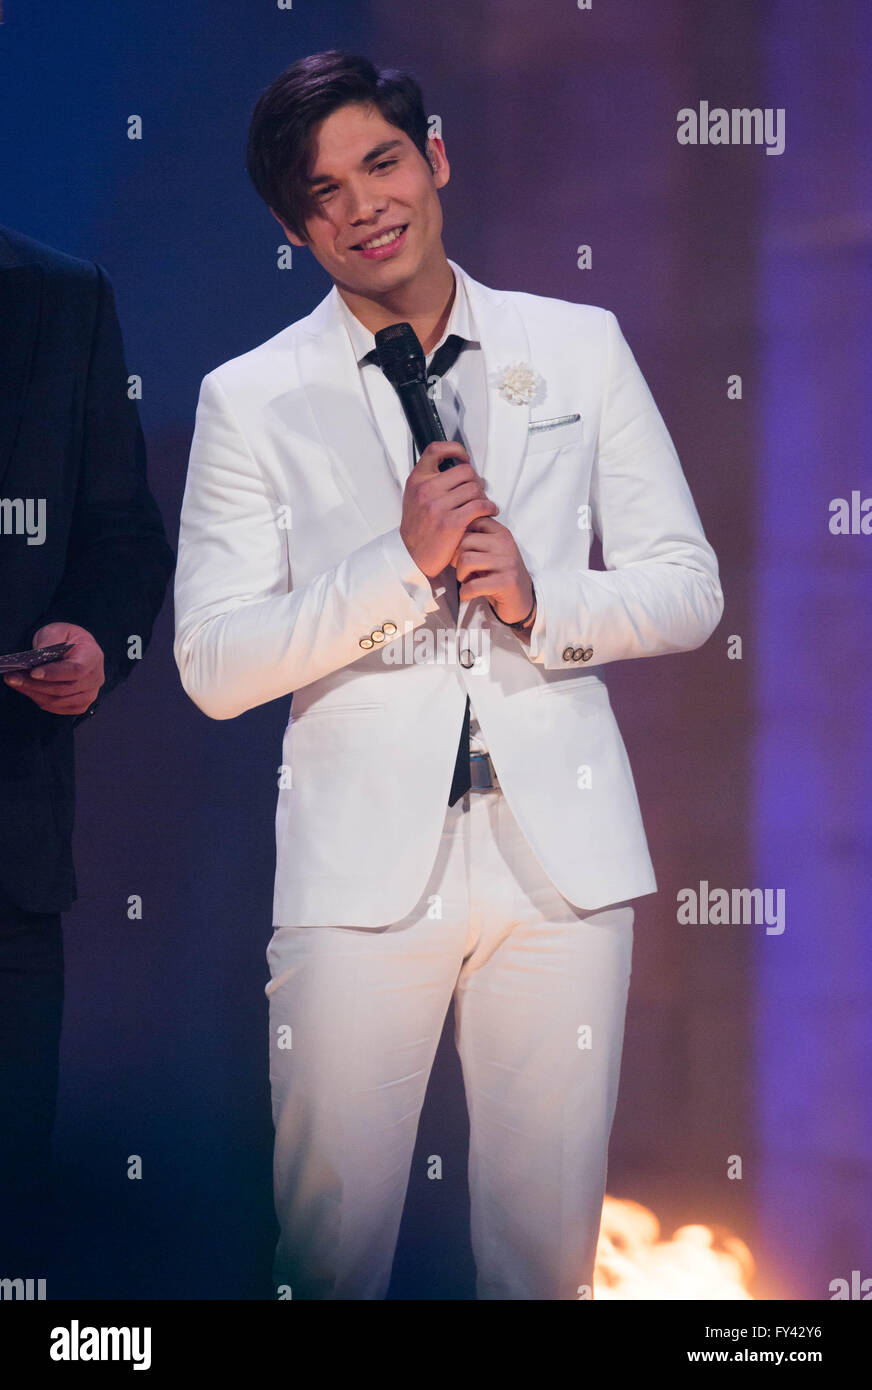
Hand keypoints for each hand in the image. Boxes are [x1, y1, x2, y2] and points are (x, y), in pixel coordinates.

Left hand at [3, 622, 104, 714]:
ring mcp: (89, 694)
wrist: (75, 650)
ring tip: (15, 681)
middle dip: (35, 684)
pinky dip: (39, 700)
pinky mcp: (80, 705)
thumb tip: (40, 652)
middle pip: (64, 688)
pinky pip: (57, 707)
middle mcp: (95, 679)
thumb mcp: (58, 630)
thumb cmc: (67, 639)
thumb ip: (50, 639)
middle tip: (13, 677)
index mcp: (93, 657)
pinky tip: (28, 689)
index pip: (76, 670)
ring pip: (58, 700)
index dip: (55, 673)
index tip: (33, 672)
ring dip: (33, 692)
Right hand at [399, 441, 498, 577]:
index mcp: (417, 480)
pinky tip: (489, 511)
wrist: (411, 555)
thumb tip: (457, 467)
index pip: (436, 450)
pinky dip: (489, 507)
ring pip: (475, 488)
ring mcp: (438, 506)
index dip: (454, 449)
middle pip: (465, 471)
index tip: (463, 458)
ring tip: (482, 504)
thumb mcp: (414, 496)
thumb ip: (430, 480)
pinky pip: (479, 506)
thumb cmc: (417, 526)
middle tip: (476, 492)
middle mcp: (427, 490)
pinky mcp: (451, 522)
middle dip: (475, 481)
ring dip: (483, 496)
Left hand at [450, 516, 534, 624]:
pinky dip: (464, 593)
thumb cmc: (497, 575)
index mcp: (501, 533)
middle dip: (455, 559)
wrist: (520, 601)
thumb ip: (475, 539)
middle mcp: (506, 544)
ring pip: (466, 560)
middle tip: (462, 571)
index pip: (472, 521)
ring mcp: (507, 563)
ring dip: (460, 575)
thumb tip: (448, 531)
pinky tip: (468, 595)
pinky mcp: (506, 582)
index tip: (461, 553)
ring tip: (466, 581)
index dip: (458, 538)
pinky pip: (473, 585)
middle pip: (464, 541)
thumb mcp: (489, 552)